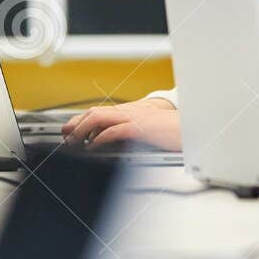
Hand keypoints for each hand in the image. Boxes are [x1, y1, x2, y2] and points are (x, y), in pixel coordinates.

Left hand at [61, 97, 181, 150]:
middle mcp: (130, 112)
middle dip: (76, 123)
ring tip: (72, 143)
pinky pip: (113, 131)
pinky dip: (99, 138)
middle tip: (64, 136)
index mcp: (132, 112)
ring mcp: (134, 118)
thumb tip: (115, 144)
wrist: (194, 129)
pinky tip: (91, 147)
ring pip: (99, 118)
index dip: (82, 120)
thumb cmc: (175, 133)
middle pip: (95, 112)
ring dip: (82, 130)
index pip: (100, 111)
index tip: (69, 129)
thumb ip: (132, 133)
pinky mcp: (139, 128)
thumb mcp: (150, 131)